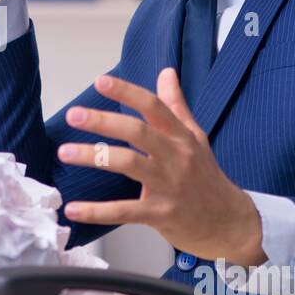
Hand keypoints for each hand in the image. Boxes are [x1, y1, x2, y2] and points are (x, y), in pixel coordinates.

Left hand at [56, 68, 266, 266]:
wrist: (230, 223)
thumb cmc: (207, 177)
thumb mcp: (196, 138)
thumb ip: (176, 106)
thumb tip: (166, 72)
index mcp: (181, 137)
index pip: (154, 107)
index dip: (127, 92)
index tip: (101, 82)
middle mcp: (176, 157)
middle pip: (137, 132)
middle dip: (103, 121)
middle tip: (74, 115)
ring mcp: (169, 185)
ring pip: (128, 165)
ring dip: (93, 157)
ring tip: (65, 152)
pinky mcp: (161, 214)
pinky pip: (124, 211)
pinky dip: (97, 211)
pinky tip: (73, 209)